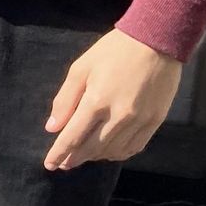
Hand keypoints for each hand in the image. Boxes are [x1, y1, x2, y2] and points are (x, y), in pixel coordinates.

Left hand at [44, 29, 181, 170]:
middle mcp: (118, 116)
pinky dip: (118, 153)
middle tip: (63, 164)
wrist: (157, 41)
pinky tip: (109, 151)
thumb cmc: (114, 51)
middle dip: (74, 159)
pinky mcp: (155, 121)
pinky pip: (134, 147)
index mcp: (96, 101)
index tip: (49, 164)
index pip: (72, 137)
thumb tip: (52, 128)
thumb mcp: (81, 68)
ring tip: (83, 156)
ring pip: (113, 151)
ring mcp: (139, 121)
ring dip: (95, 157)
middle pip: (91, 149)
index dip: (59, 153)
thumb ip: (65, 100)